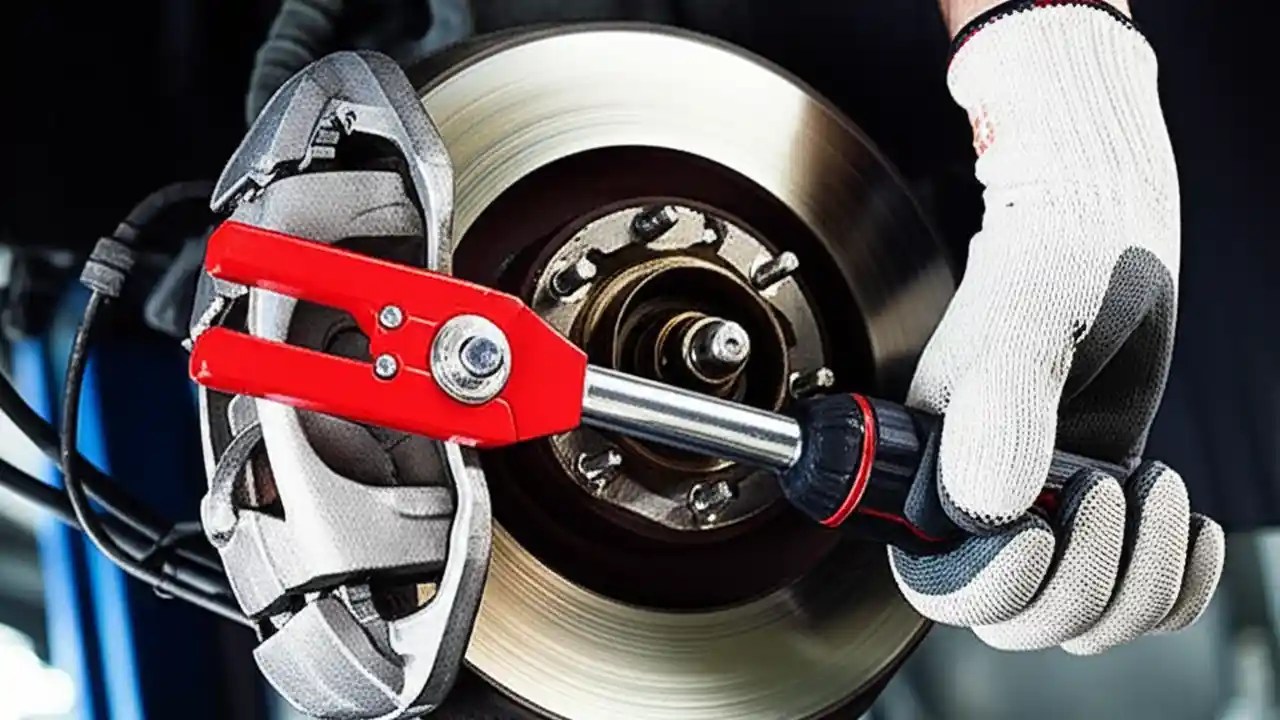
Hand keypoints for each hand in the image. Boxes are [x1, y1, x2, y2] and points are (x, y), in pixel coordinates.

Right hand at [890, 1, 1223, 653]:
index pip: (943, 589)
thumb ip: (995, 417)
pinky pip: (1139, 600)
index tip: (1040, 528)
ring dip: (1136, 579)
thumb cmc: (1048, 266)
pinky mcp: (1102, 513)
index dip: (994, 586)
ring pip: (1083, 621)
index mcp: (931, 475)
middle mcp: (982, 506)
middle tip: (1111, 493)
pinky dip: (1177, 586)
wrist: (1098, 237)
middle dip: (1081, 580)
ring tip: (1154, 489)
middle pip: (1020, 620)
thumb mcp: (1018, 333)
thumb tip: (989, 515)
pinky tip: (1189, 526)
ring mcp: (1044, 515)